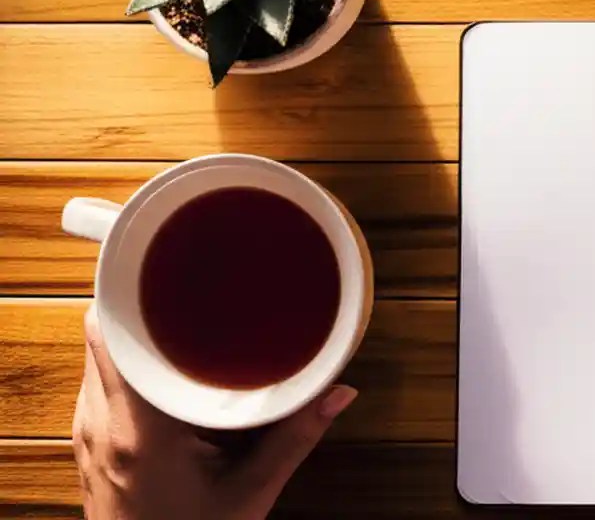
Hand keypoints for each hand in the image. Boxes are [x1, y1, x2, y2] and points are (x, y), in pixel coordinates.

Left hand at [73, 303, 356, 519]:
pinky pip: (102, 378)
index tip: (166, 268)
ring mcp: (87, 430)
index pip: (112, 334)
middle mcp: (100, 422)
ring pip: (100, 353)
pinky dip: (129, 361)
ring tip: (181, 319)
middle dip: (144, 306)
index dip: (132, 294)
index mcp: (137, 429)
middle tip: (190, 287)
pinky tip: (166, 363)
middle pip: (106, 333)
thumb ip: (295, 438)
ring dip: (136, 334)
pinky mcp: (89, 439)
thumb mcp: (251, 493)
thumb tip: (339, 393)